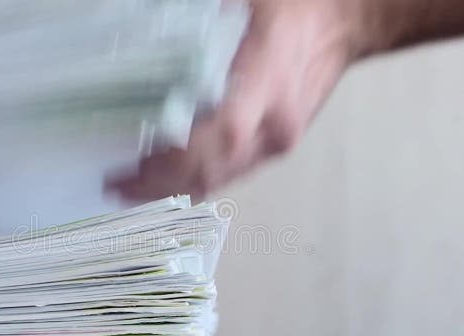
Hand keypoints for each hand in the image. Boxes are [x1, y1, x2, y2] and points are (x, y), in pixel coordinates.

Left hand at [107, 0, 355, 200]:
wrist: (345, 19)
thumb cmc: (294, 5)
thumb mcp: (236, 5)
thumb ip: (189, 35)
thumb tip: (139, 48)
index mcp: (264, 79)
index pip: (216, 136)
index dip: (173, 160)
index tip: (131, 170)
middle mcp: (273, 121)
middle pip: (212, 171)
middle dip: (161, 186)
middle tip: (118, 186)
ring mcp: (278, 139)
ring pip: (221, 180)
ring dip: (177, 189)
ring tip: (136, 189)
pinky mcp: (278, 146)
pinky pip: (233, 173)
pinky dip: (199, 180)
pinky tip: (172, 179)